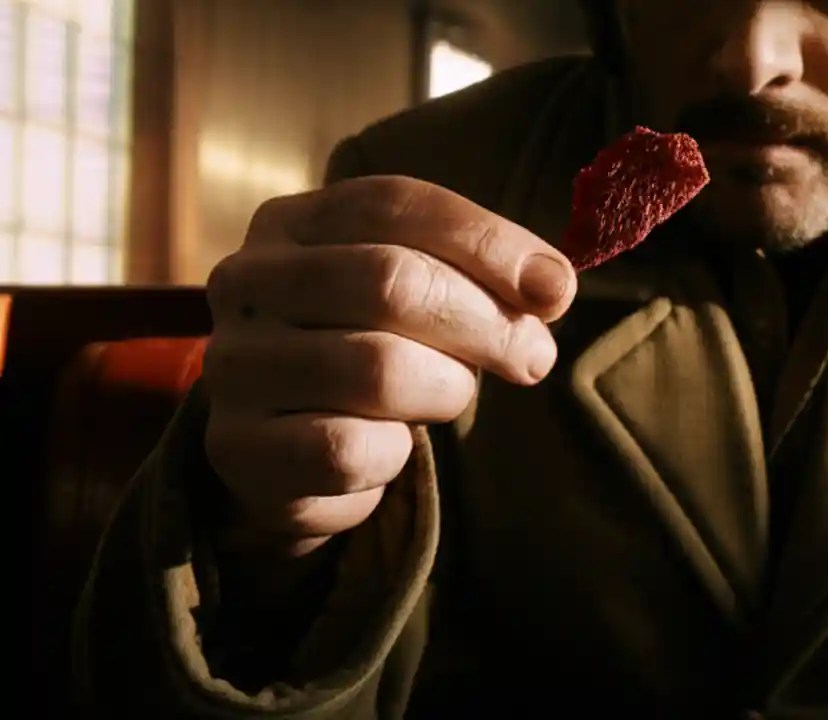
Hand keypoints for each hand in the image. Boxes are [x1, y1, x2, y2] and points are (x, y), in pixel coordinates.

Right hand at [202, 175, 576, 557]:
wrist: (278, 453)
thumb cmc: (365, 349)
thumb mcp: (414, 294)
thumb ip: (478, 275)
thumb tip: (551, 285)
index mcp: (290, 223)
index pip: (395, 204)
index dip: (488, 242)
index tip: (555, 291)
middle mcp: (247, 283)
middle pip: (390, 282)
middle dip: (486, 323)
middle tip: (533, 357)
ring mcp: (235, 366)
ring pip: (378, 371)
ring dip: (445, 391)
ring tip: (449, 397)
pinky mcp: (239, 450)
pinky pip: (349, 451)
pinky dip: (394, 457)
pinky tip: (391, 448)